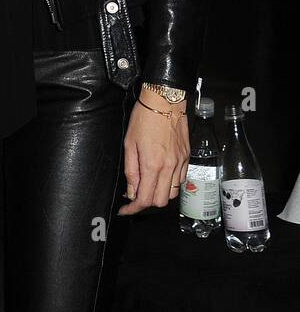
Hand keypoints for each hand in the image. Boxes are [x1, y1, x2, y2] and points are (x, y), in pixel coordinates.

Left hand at [117, 92, 189, 215]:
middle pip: (161, 201)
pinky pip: (180, 180)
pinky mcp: (187, 158)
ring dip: (159, 194)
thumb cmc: (144, 119)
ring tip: (147, 183)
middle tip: (135, 195)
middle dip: (147, 203)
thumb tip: (131, 191)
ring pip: (173, 193)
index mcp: (153, 165)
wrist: (165, 102)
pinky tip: (159, 174)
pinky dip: (169, 183)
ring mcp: (181, 163)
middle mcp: (170, 167)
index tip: (125, 210)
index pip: (145, 198)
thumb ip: (131, 171)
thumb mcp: (129, 144)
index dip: (134, 208)